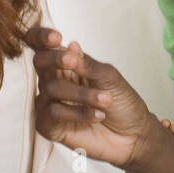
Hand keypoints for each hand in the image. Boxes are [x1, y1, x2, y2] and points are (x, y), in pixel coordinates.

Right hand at [24, 26, 160, 170]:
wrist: (134, 135)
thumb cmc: (122, 102)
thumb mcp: (109, 77)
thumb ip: (87, 63)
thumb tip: (69, 46)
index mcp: (66, 64)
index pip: (43, 45)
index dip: (41, 37)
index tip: (56, 37)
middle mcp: (54, 81)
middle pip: (40, 62)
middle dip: (55, 59)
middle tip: (72, 62)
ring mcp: (50, 104)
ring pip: (51, 89)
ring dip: (81, 94)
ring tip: (106, 100)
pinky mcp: (49, 126)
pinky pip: (53, 113)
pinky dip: (78, 112)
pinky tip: (98, 115)